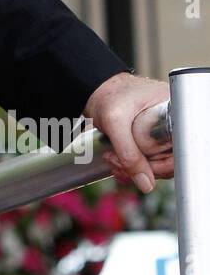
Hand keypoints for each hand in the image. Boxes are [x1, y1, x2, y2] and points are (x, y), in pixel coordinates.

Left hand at [83, 72, 172, 192]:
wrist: (93, 90)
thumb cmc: (107, 95)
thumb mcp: (115, 123)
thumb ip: (129, 153)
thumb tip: (146, 184)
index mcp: (175, 109)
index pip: (182, 148)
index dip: (165, 164)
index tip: (142, 166)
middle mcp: (173, 121)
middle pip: (171, 159)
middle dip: (143, 168)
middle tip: (118, 163)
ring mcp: (162, 131)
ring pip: (158, 163)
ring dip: (134, 169)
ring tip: (113, 160)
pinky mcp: (151, 138)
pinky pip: (149, 159)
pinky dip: (132, 165)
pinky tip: (117, 162)